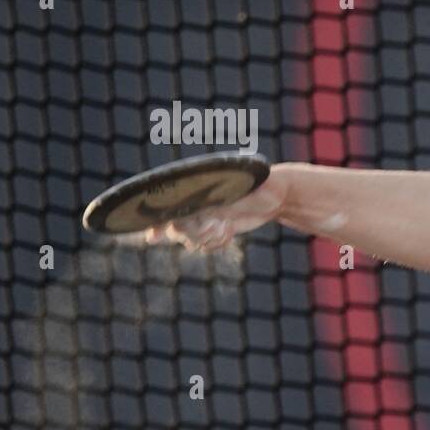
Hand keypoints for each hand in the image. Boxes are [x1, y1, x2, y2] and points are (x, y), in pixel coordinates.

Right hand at [144, 166, 288, 251]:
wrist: (275, 195)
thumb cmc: (255, 183)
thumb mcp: (234, 189)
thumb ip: (210, 202)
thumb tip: (189, 218)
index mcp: (192, 188)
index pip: (165, 208)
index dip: (157, 223)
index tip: (154, 236)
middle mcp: (193, 204)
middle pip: (176, 230)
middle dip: (195, 232)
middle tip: (216, 224)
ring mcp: (203, 218)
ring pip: (192, 242)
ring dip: (209, 239)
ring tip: (226, 226)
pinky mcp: (215, 231)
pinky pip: (207, 247)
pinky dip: (218, 243)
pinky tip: (229, 231)